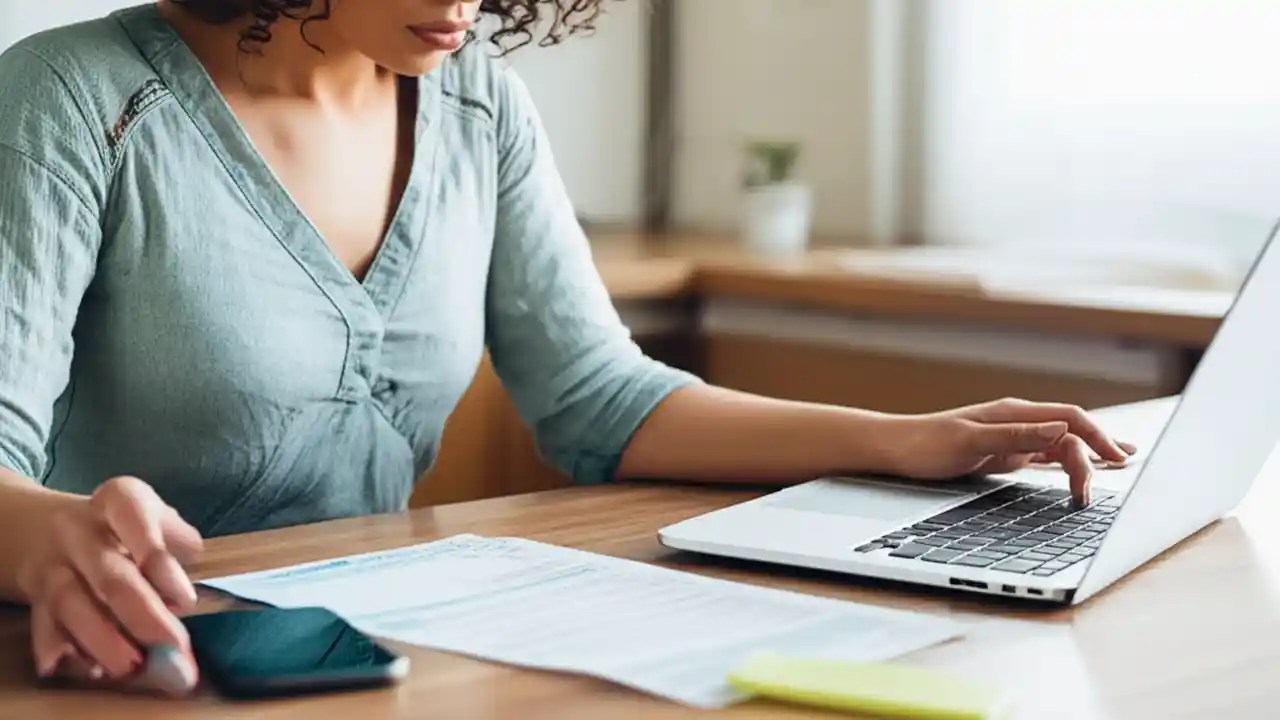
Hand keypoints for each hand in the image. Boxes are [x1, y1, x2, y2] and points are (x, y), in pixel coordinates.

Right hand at [17, 476, 202, 692]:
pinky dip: (62, 648)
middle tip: (170, 644)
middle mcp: (79, 528)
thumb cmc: (123, 528)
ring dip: (102, 639)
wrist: (49, 528)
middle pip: (109, 573)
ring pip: (71, 602)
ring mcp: (52, 562)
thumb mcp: (154, 518)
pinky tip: (87, 668)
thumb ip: (178, 545)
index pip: (134, 518)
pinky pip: (43, 624)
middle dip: (141, 613)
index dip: (159, 559)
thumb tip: (191, 584)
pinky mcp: (35, 596)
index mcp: (118, 501)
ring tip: (131, 666)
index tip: (186, 599)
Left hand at [884, 398, 1136, 504]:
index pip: (1069, 418)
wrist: (895, 448)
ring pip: (1062, 444)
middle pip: (1070, 433)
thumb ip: (1015, 436)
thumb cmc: (925, 443)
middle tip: (1120, 474)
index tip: (1117, 458)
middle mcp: (1017, 422)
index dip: (1097, 435)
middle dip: (1098, 450)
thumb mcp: (970, 442)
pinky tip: (1083, 470)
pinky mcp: (1005, 454)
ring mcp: (1012, 438)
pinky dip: (1069, 463)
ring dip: (1088, 456)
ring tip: (1118, 467)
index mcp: (1013, 413)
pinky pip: (1045, 456)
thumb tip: (1060, 429)